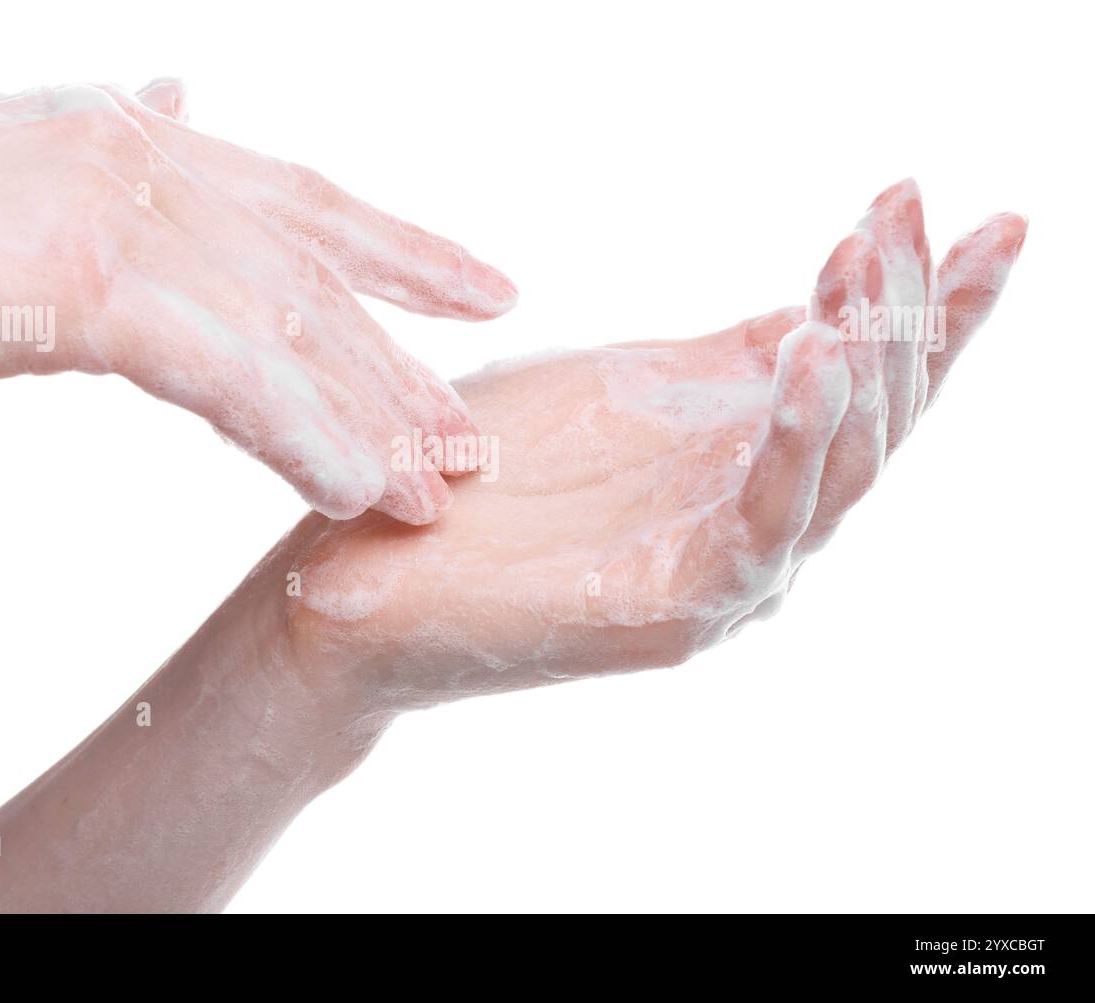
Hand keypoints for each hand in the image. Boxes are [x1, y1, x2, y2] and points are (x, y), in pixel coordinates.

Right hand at [0, 79, 515, 522]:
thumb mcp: (23, 157)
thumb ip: (119, 142)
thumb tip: (183, 94)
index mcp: (147, 140)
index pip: (311, 200)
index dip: (409, 248)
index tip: (490, 291)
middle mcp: (157, 162)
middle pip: (319, 279)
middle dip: (404, 366)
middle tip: (475, 442)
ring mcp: (128, 216)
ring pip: (290, 333)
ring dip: (370, 420)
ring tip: (437, 494)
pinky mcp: (90, 284)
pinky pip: (229, 377)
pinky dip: (301, 436)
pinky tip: (355, 492)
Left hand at [281, 181, 1025, 707]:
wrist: (370, 561)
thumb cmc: (479, 472)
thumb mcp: (619, 388)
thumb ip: (721, 362)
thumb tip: (822, 305)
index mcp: (739, 466)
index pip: (854, 377)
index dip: (908, 294)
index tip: (921, 195)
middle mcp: (752, 520)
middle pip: (874, 419)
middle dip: (912, 314)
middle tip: (927, 214)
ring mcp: (724, 574)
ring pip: (840, 470)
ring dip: (865, 366)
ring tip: (868, 277)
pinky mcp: (676, 611)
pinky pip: (762, 522)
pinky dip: (796, 439)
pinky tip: (812, 357)